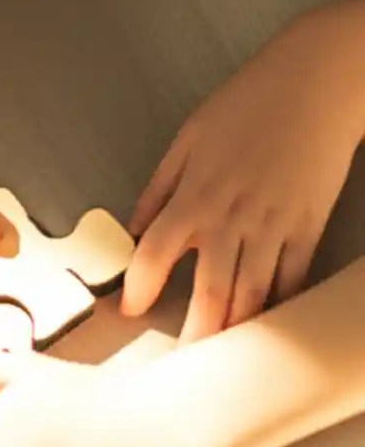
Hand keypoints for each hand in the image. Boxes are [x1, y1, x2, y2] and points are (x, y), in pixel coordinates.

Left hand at [122, 9, 363, 342]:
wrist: (318, 83)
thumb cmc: (246, 106)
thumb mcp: (186, 141)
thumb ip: (157, 190)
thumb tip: (132, 230)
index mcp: (193, 196)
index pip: (154, 255)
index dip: (138, 289)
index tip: (129, 309)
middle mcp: (231, 218)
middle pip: (208, 291)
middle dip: (194, 333)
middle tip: (181, 363)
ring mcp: (274, 225)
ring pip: (252, 294)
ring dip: (236, 329)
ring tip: (221, 357)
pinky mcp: (308, 226)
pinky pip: (291, 278)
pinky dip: (277, 304)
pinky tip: (265, 325)